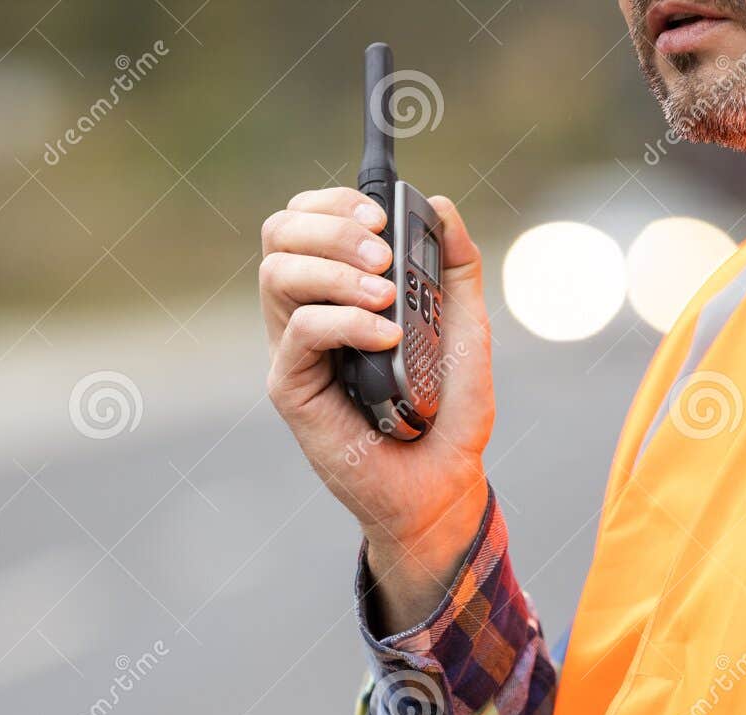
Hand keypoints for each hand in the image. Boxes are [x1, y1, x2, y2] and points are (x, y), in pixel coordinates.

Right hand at [260, 187, 493, 631]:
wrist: (444, 480)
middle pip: (280, 235)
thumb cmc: (449, 409)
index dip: (335, 202)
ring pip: (278, 274)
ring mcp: (296, 350)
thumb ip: (456, 266)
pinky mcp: (293, 387)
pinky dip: (346, 321)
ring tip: (387, 295)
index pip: (308, 220)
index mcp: (340, 289)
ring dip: (335, 269)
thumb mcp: (467, 325)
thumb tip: (440, 206)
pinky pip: (301, 331)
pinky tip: (385, 335)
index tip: (382, 215)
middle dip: (331, 225)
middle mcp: (309, 311)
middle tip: (384, 251)